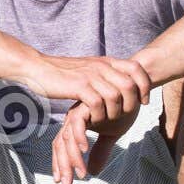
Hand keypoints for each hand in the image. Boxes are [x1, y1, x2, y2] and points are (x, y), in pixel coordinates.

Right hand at [31, 54, 150, 123]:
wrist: (38, 68)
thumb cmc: (61, 72)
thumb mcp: (88, 68)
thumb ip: (103, 73)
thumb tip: (118, 82)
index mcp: (106, 61)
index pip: (137, 69)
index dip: (145, 85)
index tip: (143, 101)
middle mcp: (101, 66)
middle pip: (130, 85)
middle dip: (132, 104)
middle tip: (126, 116)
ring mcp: (90, 76)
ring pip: (115, 96)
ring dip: (115, 113)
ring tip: (108, 121)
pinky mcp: (78, 87)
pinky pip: (97, 104)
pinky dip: (98, 116)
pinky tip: (93, 122)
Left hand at [50, 102, 134, 183]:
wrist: (133, 88)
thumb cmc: (121, 110)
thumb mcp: (111, 135)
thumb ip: (101, 151)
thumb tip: (94, 172)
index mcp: (76, 126)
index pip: (62, 148)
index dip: (61, 165)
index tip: (63, 182)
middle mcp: (74, 119)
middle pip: (61, 145)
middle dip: (63, 165)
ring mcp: (79, 112)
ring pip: (68, 137)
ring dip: (73, 156)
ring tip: (80, 173)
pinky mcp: (87, 105)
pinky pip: (79, 122)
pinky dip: (80, 135)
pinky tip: (84, 148)